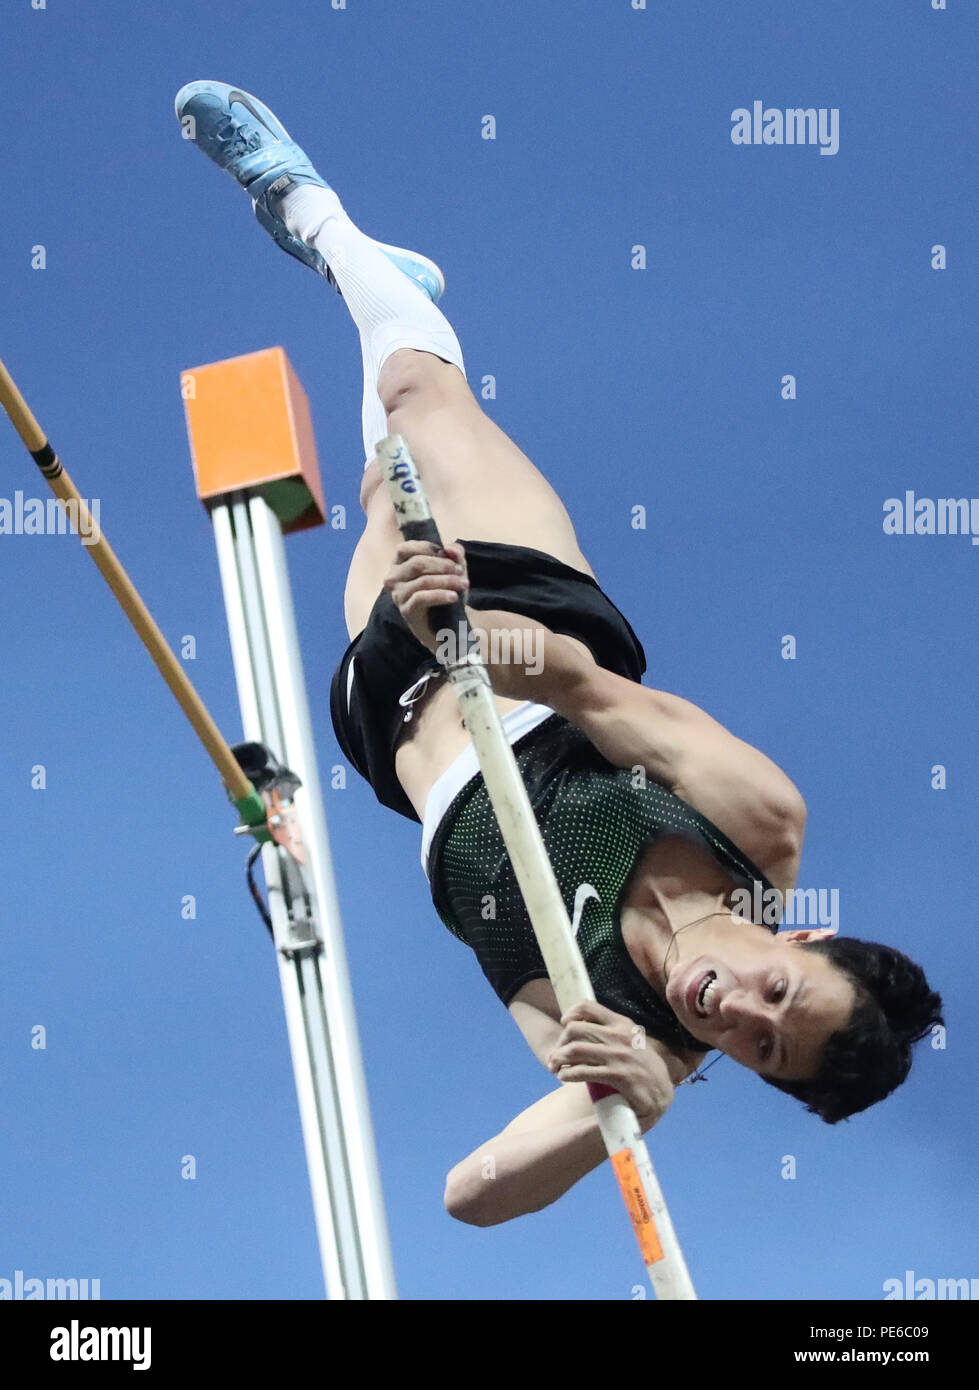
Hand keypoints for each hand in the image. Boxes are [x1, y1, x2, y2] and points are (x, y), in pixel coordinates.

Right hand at [382, 539, 468, 653]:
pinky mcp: (406, 610)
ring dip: (446, 581)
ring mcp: (398, 595)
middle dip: (442, 565)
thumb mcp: (452, 568)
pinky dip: (440, 595)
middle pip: (416, 563)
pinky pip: (421, 598)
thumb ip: (454, 554)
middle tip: (460, 571)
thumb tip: (451, 549)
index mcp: (400, 563)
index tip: (449, 555)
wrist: (445, 623)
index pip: (406, 548)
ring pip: (422, 581)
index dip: (428, 548)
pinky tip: (454, 597)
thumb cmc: (444, 590)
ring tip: (463, 584)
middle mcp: (394, 577)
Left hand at [545, 1001, 674, 1129]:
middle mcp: (619, 1035)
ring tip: (555, 1067)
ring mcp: (618, 1055)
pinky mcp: (618, 1076)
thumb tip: (576, 1029)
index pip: (587, 1007)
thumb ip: (608, 1033)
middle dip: (560, 1043)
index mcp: (621, 1023)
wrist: (661, 1092)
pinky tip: (564, 1077)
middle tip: (556, 1056)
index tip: (564, 1027)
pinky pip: (583, 1071)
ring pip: (575, 1049)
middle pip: (575, 1029)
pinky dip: (567, 1074)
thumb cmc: (641, 1066)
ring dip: (558, 1059)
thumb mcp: (629, 1041)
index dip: (569, 1014)